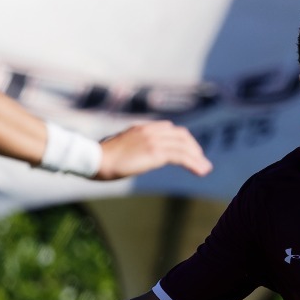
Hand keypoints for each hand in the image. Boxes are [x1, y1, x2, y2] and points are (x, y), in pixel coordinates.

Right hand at [97, 121, 212, 179]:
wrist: (94, 158)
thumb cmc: (101, 157)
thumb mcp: (119, 148)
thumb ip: (131, 148)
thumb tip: (134, 156)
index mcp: (141, 128)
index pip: (169, 129)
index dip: (182, 139)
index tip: (189, 151)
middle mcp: (149, 131)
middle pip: (181, 135)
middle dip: (193, 148)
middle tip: (200, 161)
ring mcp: (153, 140)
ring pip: (184, 146)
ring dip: (197, 158)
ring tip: (205, 169)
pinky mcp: (155, 152)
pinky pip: (181, 156)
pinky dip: (194, 163)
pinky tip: (201, 171)